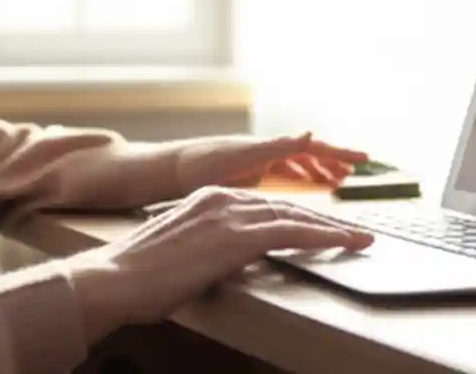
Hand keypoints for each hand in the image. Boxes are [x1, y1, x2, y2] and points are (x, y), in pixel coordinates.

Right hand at [66, 186, 372, 341]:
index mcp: (207, 197)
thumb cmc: (139, 277)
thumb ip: (210, 249)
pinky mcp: (239, 235)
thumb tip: (229, 262)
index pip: (263, 205)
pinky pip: (295, 232)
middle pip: (285, 206)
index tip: (318, 226)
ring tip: (361, 239)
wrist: (115, 280)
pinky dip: (326, 236)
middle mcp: (222, 197)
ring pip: (296, 216)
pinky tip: (348, 243)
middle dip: (322, 220)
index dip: (295, 216)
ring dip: (333, 229)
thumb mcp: (181, 254)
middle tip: (352, 231)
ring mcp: (231, 213)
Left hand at [178, 131, 368, 188]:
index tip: (364, 159)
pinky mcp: (240, 175)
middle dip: (331, 162)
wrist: (164, 171)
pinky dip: (295, 180)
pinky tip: (299, 188)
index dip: (338, 154)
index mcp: (266, 149)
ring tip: (334, 181)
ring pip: (293, 166)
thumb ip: (277, 147)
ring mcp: (251, 162)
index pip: (311, 149)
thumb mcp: (241, 157)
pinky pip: (277, 176)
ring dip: (315, 171)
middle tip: (355, 173)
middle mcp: (262, 151)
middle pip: (305, 155)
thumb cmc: (198, 165)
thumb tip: (312, 134)